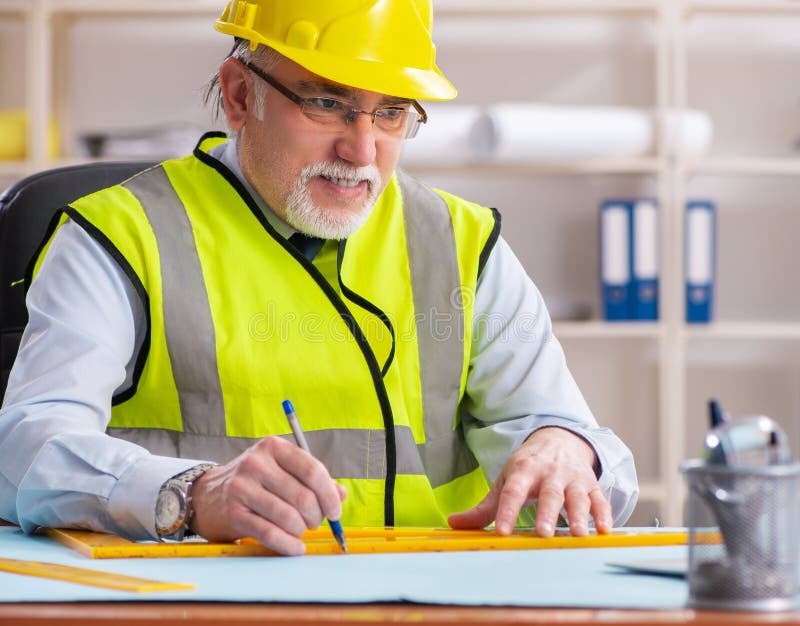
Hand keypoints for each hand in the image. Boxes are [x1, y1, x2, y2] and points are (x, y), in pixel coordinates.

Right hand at [189, 436, 346, 555]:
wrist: (208, 495)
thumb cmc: (255, 482)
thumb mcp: (282, 470)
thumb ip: (313, 479)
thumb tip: (341, 495)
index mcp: (274, 447)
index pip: (312, 470)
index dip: (329, 494)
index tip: (335, 511)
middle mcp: (257, 464)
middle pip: (303, 496)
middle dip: (316, 516)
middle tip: (315, 523)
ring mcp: (242, 487)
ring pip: (288, 516)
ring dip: (301, 530)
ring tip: (300, 531)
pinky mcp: (234, 512)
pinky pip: (270, 533)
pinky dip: (288, 545)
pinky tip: (295, 547)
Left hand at [448, 426, 611, 536]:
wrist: (559, 440)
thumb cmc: (528, 467)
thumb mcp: (505, 480)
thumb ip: (484, 507)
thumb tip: (454, 524)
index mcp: (524, 470)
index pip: (513, 491)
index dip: (507, 511)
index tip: (503, 531)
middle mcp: (550, 473)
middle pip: (548, 494)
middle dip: (547, 513)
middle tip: (543, 533)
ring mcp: (572, 478)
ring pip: (577, 496)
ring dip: (578, 515)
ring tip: (577, 534)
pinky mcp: (591, 485)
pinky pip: (599, 499)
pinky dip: (603, 514)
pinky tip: (603, 530)